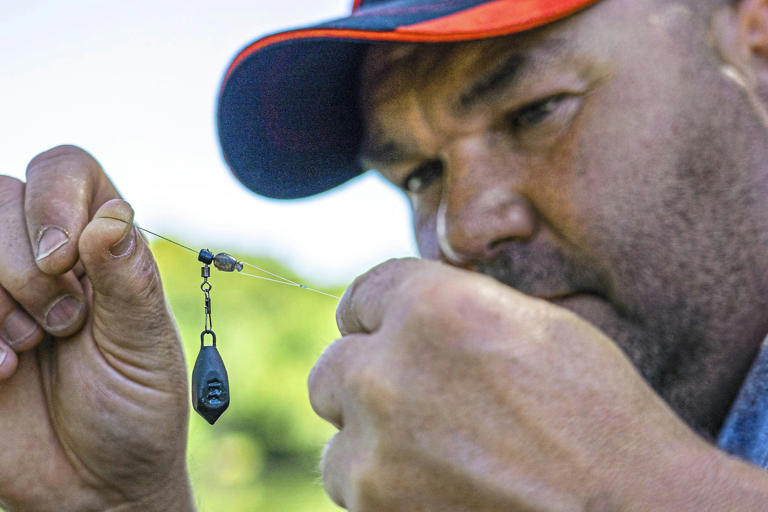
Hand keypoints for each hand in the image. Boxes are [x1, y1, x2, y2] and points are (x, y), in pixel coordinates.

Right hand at [0, 146, 191, 510]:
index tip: (66, 260)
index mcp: (102, 249)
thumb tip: (110, 216)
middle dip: (23, 266)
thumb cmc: (136, 411)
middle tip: (64, 325)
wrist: (96, 486)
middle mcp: (43, 258)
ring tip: (29, 351)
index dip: (54, 199)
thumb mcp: (146, 347)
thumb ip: (128, 280)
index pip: (66, 170)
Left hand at [310, 258, 722, 510]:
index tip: (390, 334)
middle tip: (417, 400)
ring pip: (338, 438)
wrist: (633, 508)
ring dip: (370, 442)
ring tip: (437, 453)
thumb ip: (447, 307)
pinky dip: (383, 488)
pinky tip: (440, 487)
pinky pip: (352, 489)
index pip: (361, 296)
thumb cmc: (596, 412)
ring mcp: (374, 451)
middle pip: (332, 368)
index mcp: (429, 308)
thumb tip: (399, 316)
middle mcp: (386, 373)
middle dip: (367, 378)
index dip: (379, 316)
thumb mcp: (529, 324)